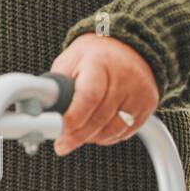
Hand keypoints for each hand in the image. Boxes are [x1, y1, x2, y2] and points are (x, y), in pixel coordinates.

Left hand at [49, 33, 160, 154]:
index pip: (89, 96)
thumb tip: (40, 109)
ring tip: (77, 137)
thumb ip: (57, 84)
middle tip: (62, 144)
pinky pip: (128, 130)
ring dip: (93, 138)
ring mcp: (139, 91)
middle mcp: (123, 77)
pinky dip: (109, 137)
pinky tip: (96, 133)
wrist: (128, 46)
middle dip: (78, 135)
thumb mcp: (70, 61)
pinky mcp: (149, 103)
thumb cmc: (93, 55)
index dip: (73, 118)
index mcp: (99, 63)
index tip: (59, 131)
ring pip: (115, 128)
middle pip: (101, 117)